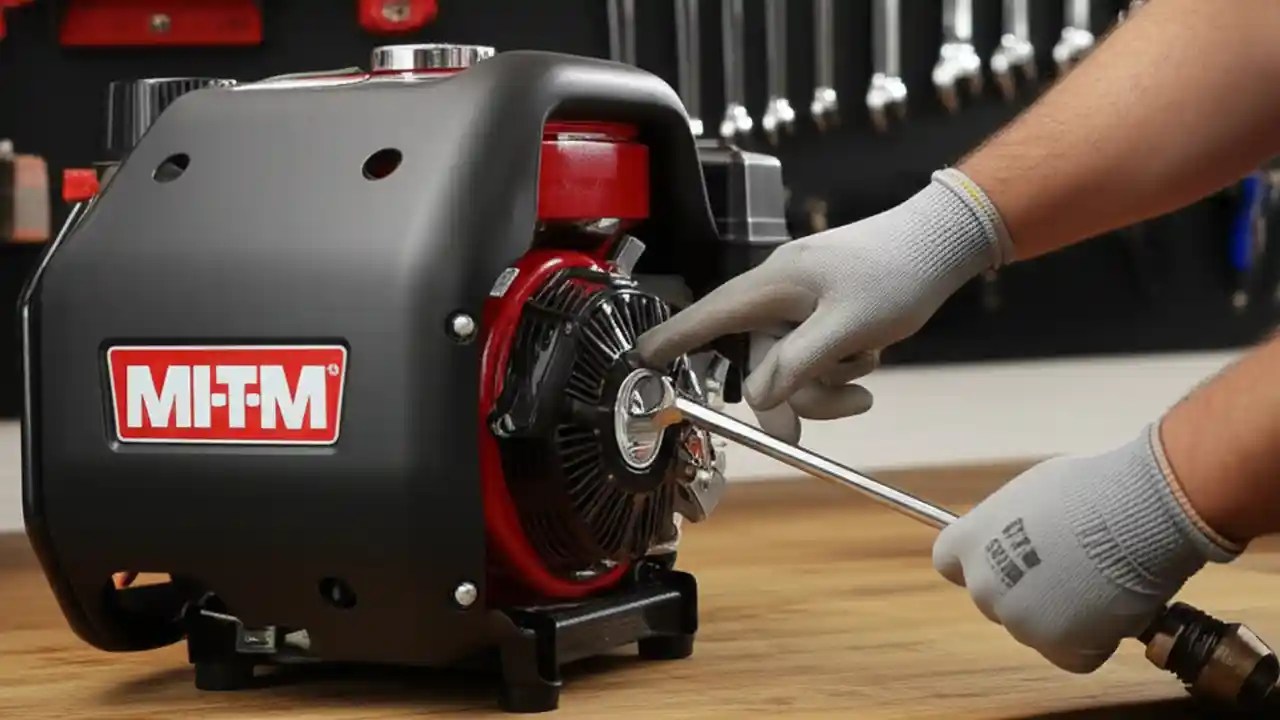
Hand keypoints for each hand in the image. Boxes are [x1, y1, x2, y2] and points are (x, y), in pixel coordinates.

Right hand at [637, 169, 1009, 441]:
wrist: (944, 242)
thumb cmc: (897, 274)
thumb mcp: (849, 327)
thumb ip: (799, 363)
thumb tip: (758, 398)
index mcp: (773, 285)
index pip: (710, 315)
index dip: (673, 338)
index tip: (640, 359)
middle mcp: (780, 293)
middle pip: (761, 360)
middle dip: (789, 397)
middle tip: (795, 440)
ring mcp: (803, 303)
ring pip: (794, 363)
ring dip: (827, 382)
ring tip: (868, 376)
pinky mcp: (826, 310)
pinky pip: (819, 354)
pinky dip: (843, 366)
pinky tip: (873, 349)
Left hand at [932, 425, 1240, 673]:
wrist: (1132, 514)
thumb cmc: (1089, 490)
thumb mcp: (1031, 493)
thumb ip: (1012, 523)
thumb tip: (1025, 533)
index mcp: (969, 541)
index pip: (950, 563)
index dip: (979, 562)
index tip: (1005, 559)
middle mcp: (984, 585)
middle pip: (995, 600)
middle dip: (1027, 591)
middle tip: (1069, 571)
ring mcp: (1019, 620)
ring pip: (1037, 629)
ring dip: (1064, 616)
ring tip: (1100, 581)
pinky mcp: (1060, 647)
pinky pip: (1075, 654)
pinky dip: (1095, 640)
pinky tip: (1113, 608)